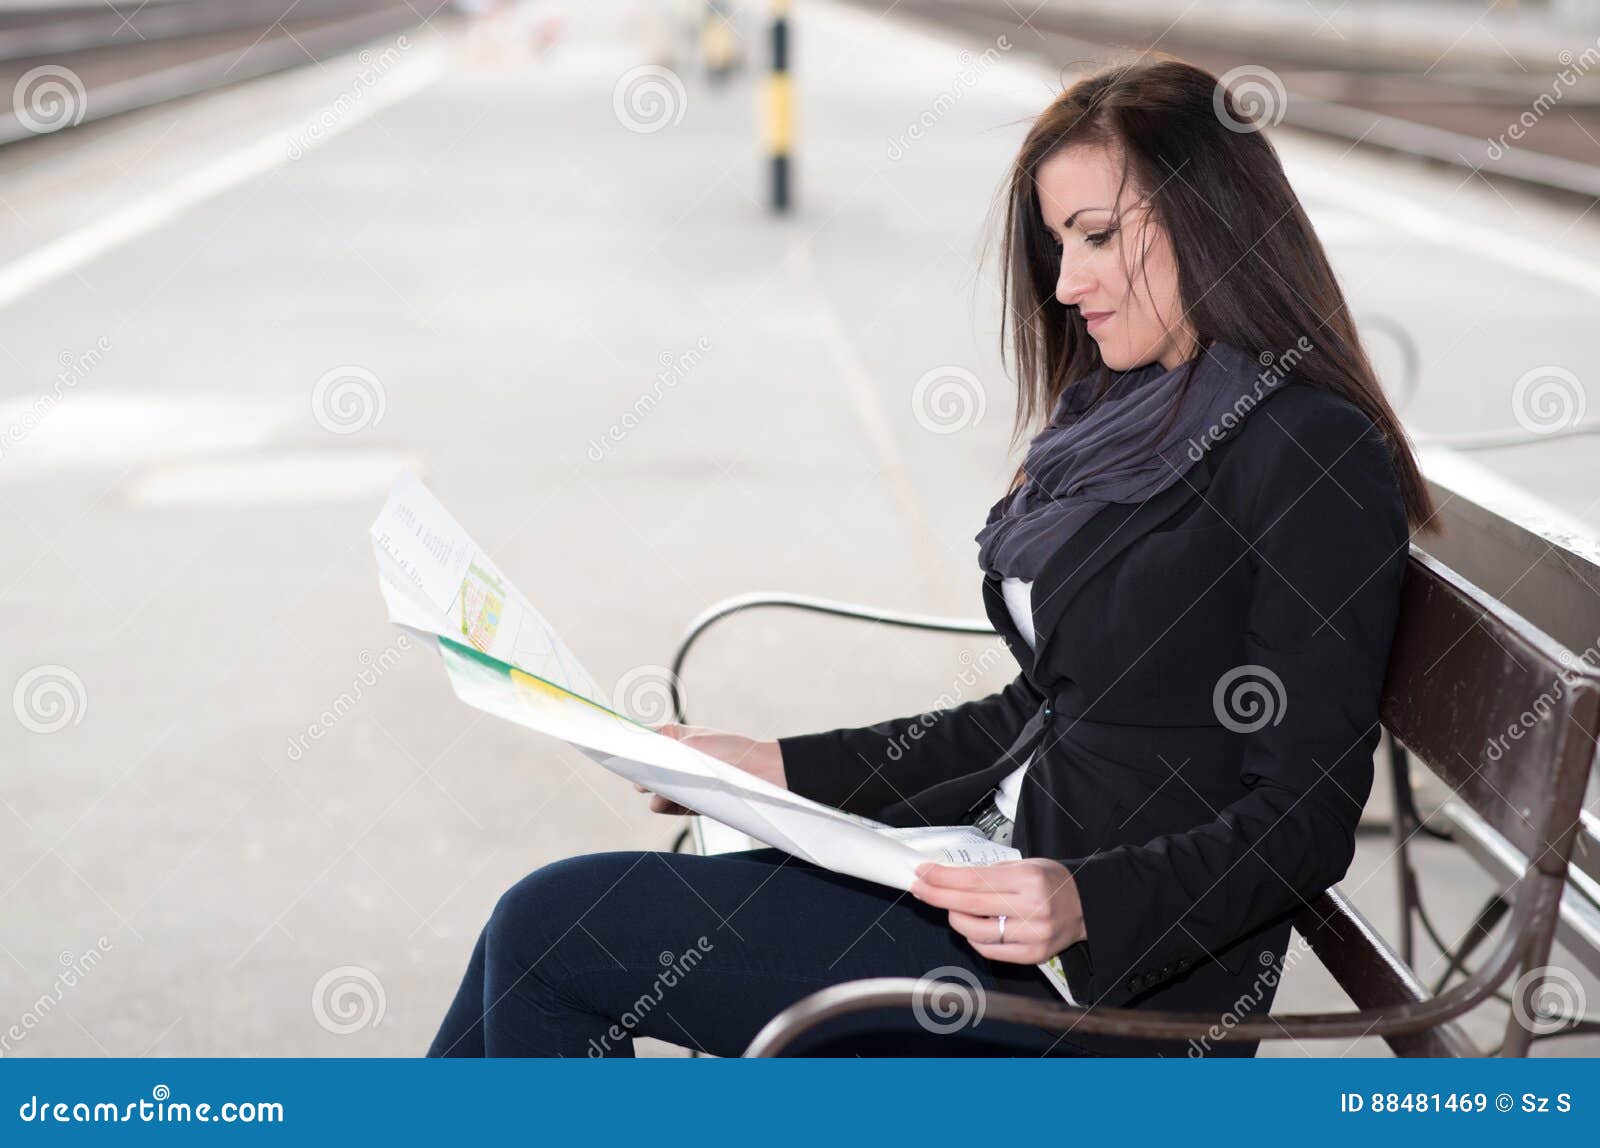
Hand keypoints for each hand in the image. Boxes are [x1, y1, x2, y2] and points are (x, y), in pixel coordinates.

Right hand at [633, 722, 787, 815]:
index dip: (625, 748)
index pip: (638, 742)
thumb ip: (665, 757)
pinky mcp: (685, 804)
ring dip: (657, 792)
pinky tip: (678, 800)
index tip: (613, 752)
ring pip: (652, 793)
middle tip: (644, 776)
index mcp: (669, 737)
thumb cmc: (732, 750)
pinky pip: (666, 808)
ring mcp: (676, 783)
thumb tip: (641, 780)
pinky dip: (668, 806)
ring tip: (672, 788)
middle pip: (641, 770)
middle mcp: (669, 761)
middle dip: (641, 773)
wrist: (762, 774)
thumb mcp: (695, 745)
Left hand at [910, 857, 1085, 964]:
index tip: (923, 873)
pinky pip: (990, 950)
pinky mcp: (1032, 955)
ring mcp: (1032, 934)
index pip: (973, 880)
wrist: (1087, 905)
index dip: (943, 877)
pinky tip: (970, 926)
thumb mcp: (1024, 865)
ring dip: (954, 918)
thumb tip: (947, 877)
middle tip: (919, 887)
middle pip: (969, 905)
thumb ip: (988, 873)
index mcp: (1028, 880)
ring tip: (950, 908)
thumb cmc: (1053, 882)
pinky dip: (973, 938)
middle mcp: (1032, 908)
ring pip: (975, 931)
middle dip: (937, 895)